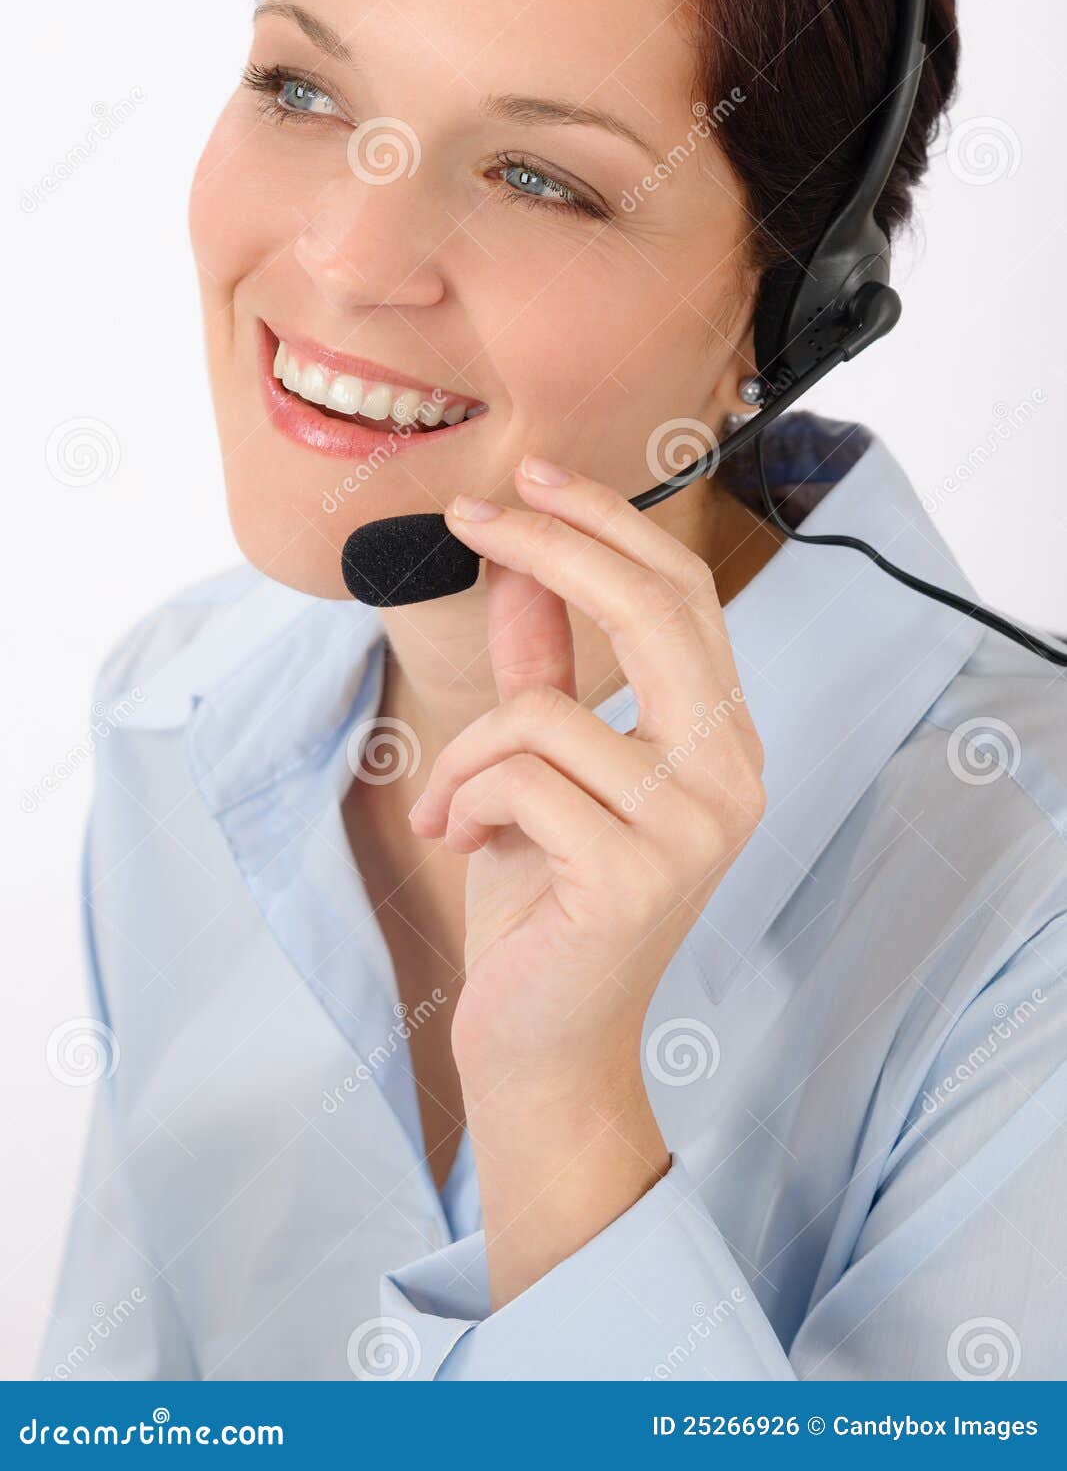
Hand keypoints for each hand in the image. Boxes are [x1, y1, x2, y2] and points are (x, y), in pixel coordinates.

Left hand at [408, 456, 765, 1303]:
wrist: (542, 1043)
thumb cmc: (543, 901)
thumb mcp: (537, 765)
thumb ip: (542, 664)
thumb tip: (517, 558)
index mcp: (719, 739)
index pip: (681, 596)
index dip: (606, 523)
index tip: (528, 478)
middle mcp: (732, 775)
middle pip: (654, 611)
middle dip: (555, 544)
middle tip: (475, 514)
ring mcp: (696, 828)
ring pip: (546, 712)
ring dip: (466, 751)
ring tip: (450, 805)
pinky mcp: (639, 875)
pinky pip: (520, 778)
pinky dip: (464, 798)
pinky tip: (460, 840)